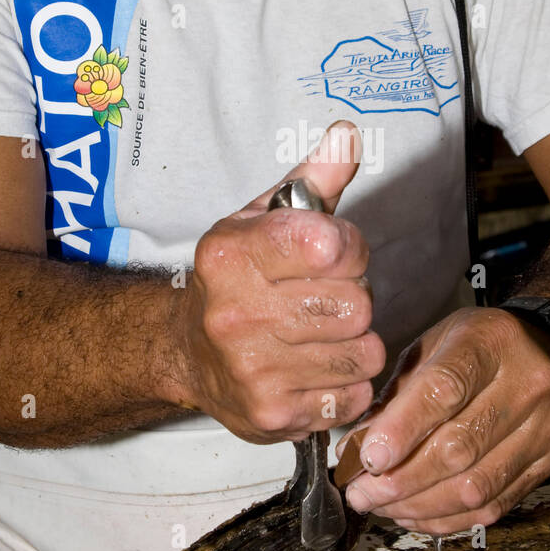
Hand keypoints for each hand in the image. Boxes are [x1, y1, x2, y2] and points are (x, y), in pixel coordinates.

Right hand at [176, 121, 384, 443]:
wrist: (185, 354)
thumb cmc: (236, 280)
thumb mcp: (261, 219)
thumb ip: (311, 181)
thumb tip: (347, 136)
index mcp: (232, 255)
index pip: (331, 245)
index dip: (348, 249)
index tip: (331, 254)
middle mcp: (236, 312)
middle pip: (357, 304)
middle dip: (353, 299)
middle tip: (324, 300)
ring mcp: (252, 369)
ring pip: (364, 351)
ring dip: (354, 343)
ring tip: (320, 335)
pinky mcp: (272, 414)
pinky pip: (354, 395)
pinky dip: (345, 385)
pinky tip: (315, 369)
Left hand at [335, 307, 549, 532]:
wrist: (537, 347)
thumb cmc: (470, 348)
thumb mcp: (429, 348)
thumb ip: (395, 395)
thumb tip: (358, 450)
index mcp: (491, 342)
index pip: (446, 389)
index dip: (403, 429)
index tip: (368, 458)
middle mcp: (527, 384)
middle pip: (460, 447)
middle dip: (402, 479)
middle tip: (360, 493)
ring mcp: (543, 427)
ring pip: (476, 486)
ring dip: (419, 505)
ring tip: (381, 506)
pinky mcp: (547, 462)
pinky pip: (492, 506)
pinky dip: (446, 519)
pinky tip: (413, 514)